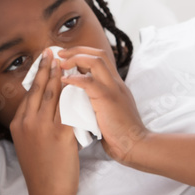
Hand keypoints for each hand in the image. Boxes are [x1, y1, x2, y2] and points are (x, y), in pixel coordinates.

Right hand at [11, 50, 79, 194]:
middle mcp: (29, 123)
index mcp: (19, 124)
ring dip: (62, 75)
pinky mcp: (61, 136)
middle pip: (40, 89)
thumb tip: (39, 108)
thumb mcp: (28, 145)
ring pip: (55, 95)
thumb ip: (32, 125)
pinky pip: (70, 108)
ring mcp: (44, 129)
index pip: (30, 93)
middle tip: (54, 50)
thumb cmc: (42, 172)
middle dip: (48, 67)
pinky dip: (76, 94)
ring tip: (67, 60)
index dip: (38, 74)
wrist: (48, 193)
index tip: (45, 60)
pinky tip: (82, 83)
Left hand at [57, 46, 147, 165]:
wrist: (134, 145)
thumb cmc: (118, 132)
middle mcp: (115, 82)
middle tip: (60, 54)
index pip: (100, 59)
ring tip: (61, 63)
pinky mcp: (108, 100)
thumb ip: (94, 100)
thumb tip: (75, 96)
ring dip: (76, 58)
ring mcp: (113, 89)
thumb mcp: (105, 110)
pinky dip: (75, 79)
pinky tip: (64, 80)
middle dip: (77, 50)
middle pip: (98, 53)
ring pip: (96, 61)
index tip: (65, 57)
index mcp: (114, 84)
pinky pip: (90, 82)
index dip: (82, 54)